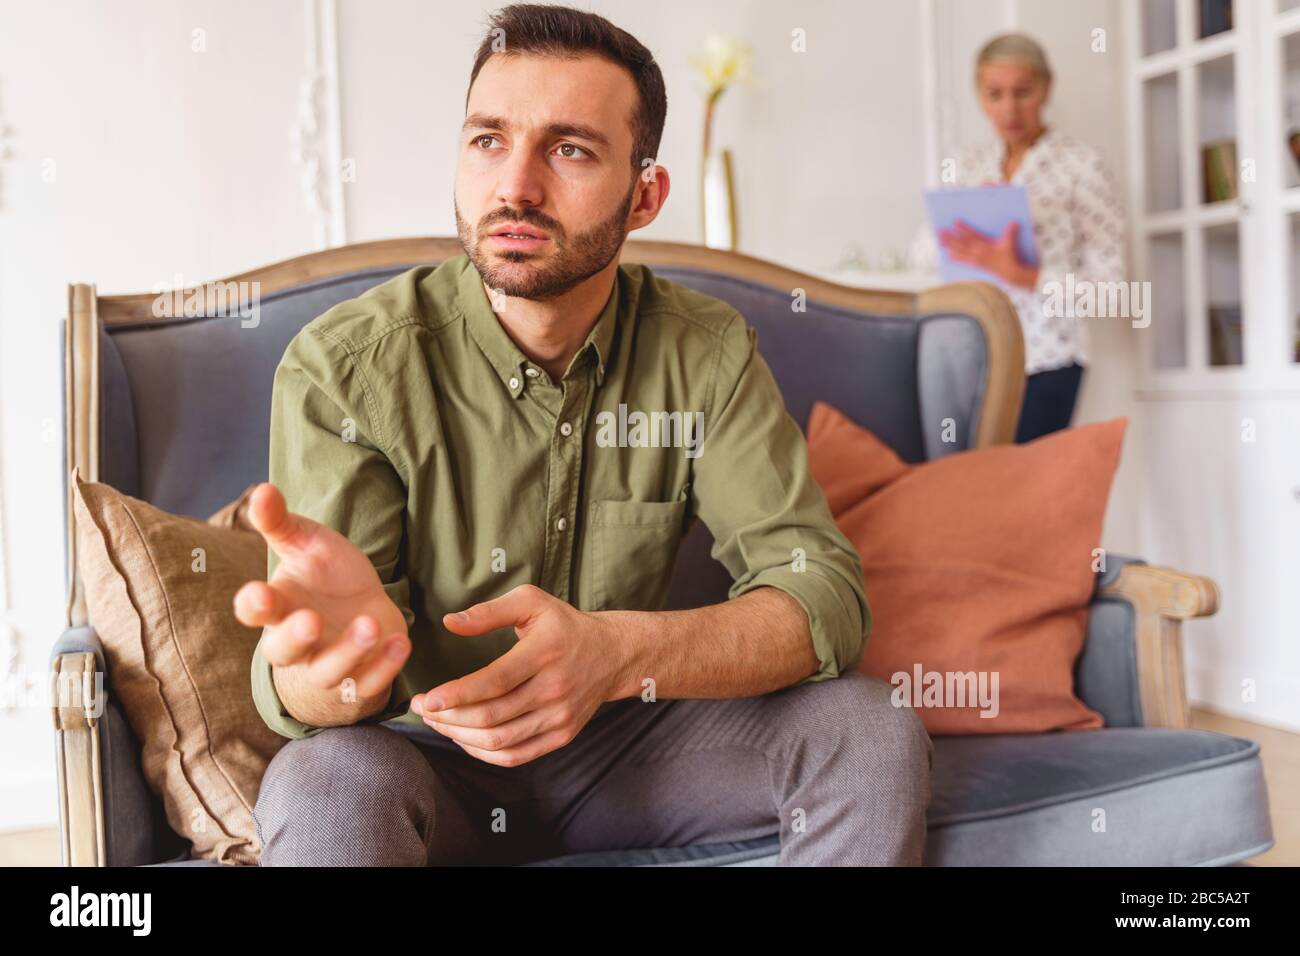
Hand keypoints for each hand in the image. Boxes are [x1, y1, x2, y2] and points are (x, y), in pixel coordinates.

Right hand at [232, 483, 410, 708]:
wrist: (363, 603)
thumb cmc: (326, 573)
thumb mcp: (306, 542)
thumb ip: (281, 522)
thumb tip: (262, 489)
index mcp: (278, 607)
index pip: (253, 611)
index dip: (254, 606)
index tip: (261, 594)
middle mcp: (297, 642)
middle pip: (284, 652)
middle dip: (297, 638)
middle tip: (312, 620)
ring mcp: (329, 664)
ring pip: (329, 672)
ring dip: (349, 652)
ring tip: (370, 625)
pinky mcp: (363, 677)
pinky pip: (370, 683)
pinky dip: (386, 667)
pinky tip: (400, 642)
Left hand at [412, 584, 622, 766]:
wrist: (612, 654)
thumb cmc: (564, 625)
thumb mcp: (531, 602)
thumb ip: (490, 612)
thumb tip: (451, 622)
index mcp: (545, 652)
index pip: (494, 681)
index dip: (456, 694)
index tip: (426, 698)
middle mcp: (555, 688)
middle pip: (492, 716)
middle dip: (449, 717)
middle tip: (422, 709)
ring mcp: (560, 716)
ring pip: (500, 741)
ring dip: (460, 736)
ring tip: (437, 722)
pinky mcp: (562, 735)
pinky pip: (516, 755)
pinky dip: (484, 752)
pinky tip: (464, 738)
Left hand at [938, 219, 1037, 288]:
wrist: (1009, 272)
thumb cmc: (1009, 256)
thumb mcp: (1010, 243)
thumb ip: (1011, 232)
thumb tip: (1014, 222)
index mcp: (985, 246)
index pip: (972, 235)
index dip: (963, 228)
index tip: (955, 222)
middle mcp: (978, 252)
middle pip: (961, 244)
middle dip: (950, 238)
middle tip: (940, 232)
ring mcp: (975, 259)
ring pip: (960, 251)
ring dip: (949, 246)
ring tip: (940, 241)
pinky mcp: (976, 264)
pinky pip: (963, 260)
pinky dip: (956, 258)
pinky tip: (949, 255)